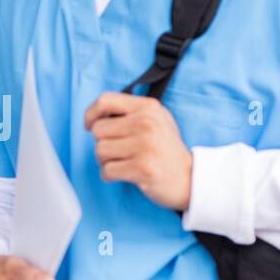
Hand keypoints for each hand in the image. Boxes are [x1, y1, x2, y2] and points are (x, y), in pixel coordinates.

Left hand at [83, 91, 192, 210]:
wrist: (189, 178)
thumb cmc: (166, 149)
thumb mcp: (156, 120)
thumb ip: (130, 112)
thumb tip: (96, 115)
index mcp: (148, 107)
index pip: (105, 100)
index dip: (91, 114)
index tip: (90, 126)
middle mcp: (146, 123)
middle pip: (98, 130)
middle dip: (102, 143)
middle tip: (117, 151)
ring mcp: (145, 146)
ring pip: (100, 151)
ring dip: (105, 161)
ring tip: (122, 163)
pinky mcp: (142, 169)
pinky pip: (107, 171)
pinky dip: (109, 175)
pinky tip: (123, 174)